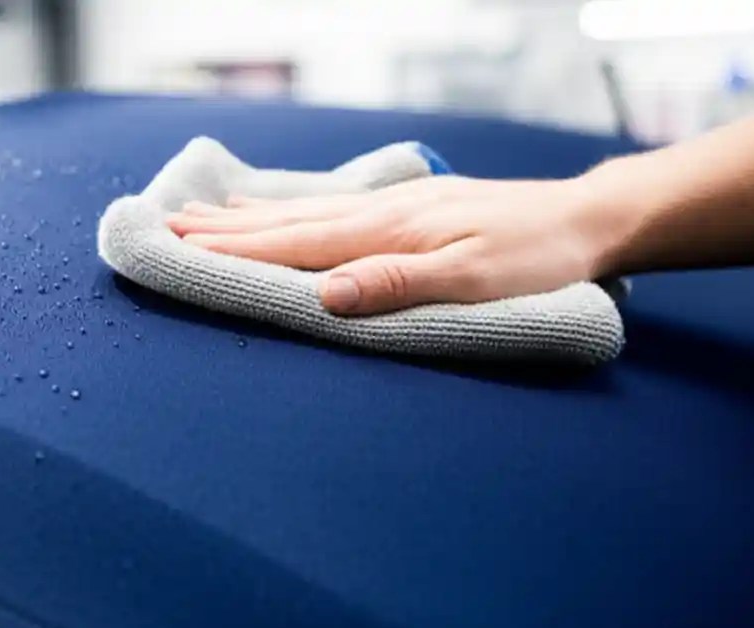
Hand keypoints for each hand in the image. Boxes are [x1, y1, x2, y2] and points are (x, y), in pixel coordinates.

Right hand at [166, 174, 621, 315]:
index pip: (295, 244)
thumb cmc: (536, 259)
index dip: (235, 249)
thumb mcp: (474, 280)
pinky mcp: (411, 209)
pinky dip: (296, 209)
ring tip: (205, 212)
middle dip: (225, 228)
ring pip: (307, 211)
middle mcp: (383, 212)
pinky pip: (335, 208)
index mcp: (389, 231)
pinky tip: (283, 208)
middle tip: (168, 224)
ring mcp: (396, 207)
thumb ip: (397, 285)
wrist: (586, 220)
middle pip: (288, 222)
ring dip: (251, 215)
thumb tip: (324, 295)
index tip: (180, 246)